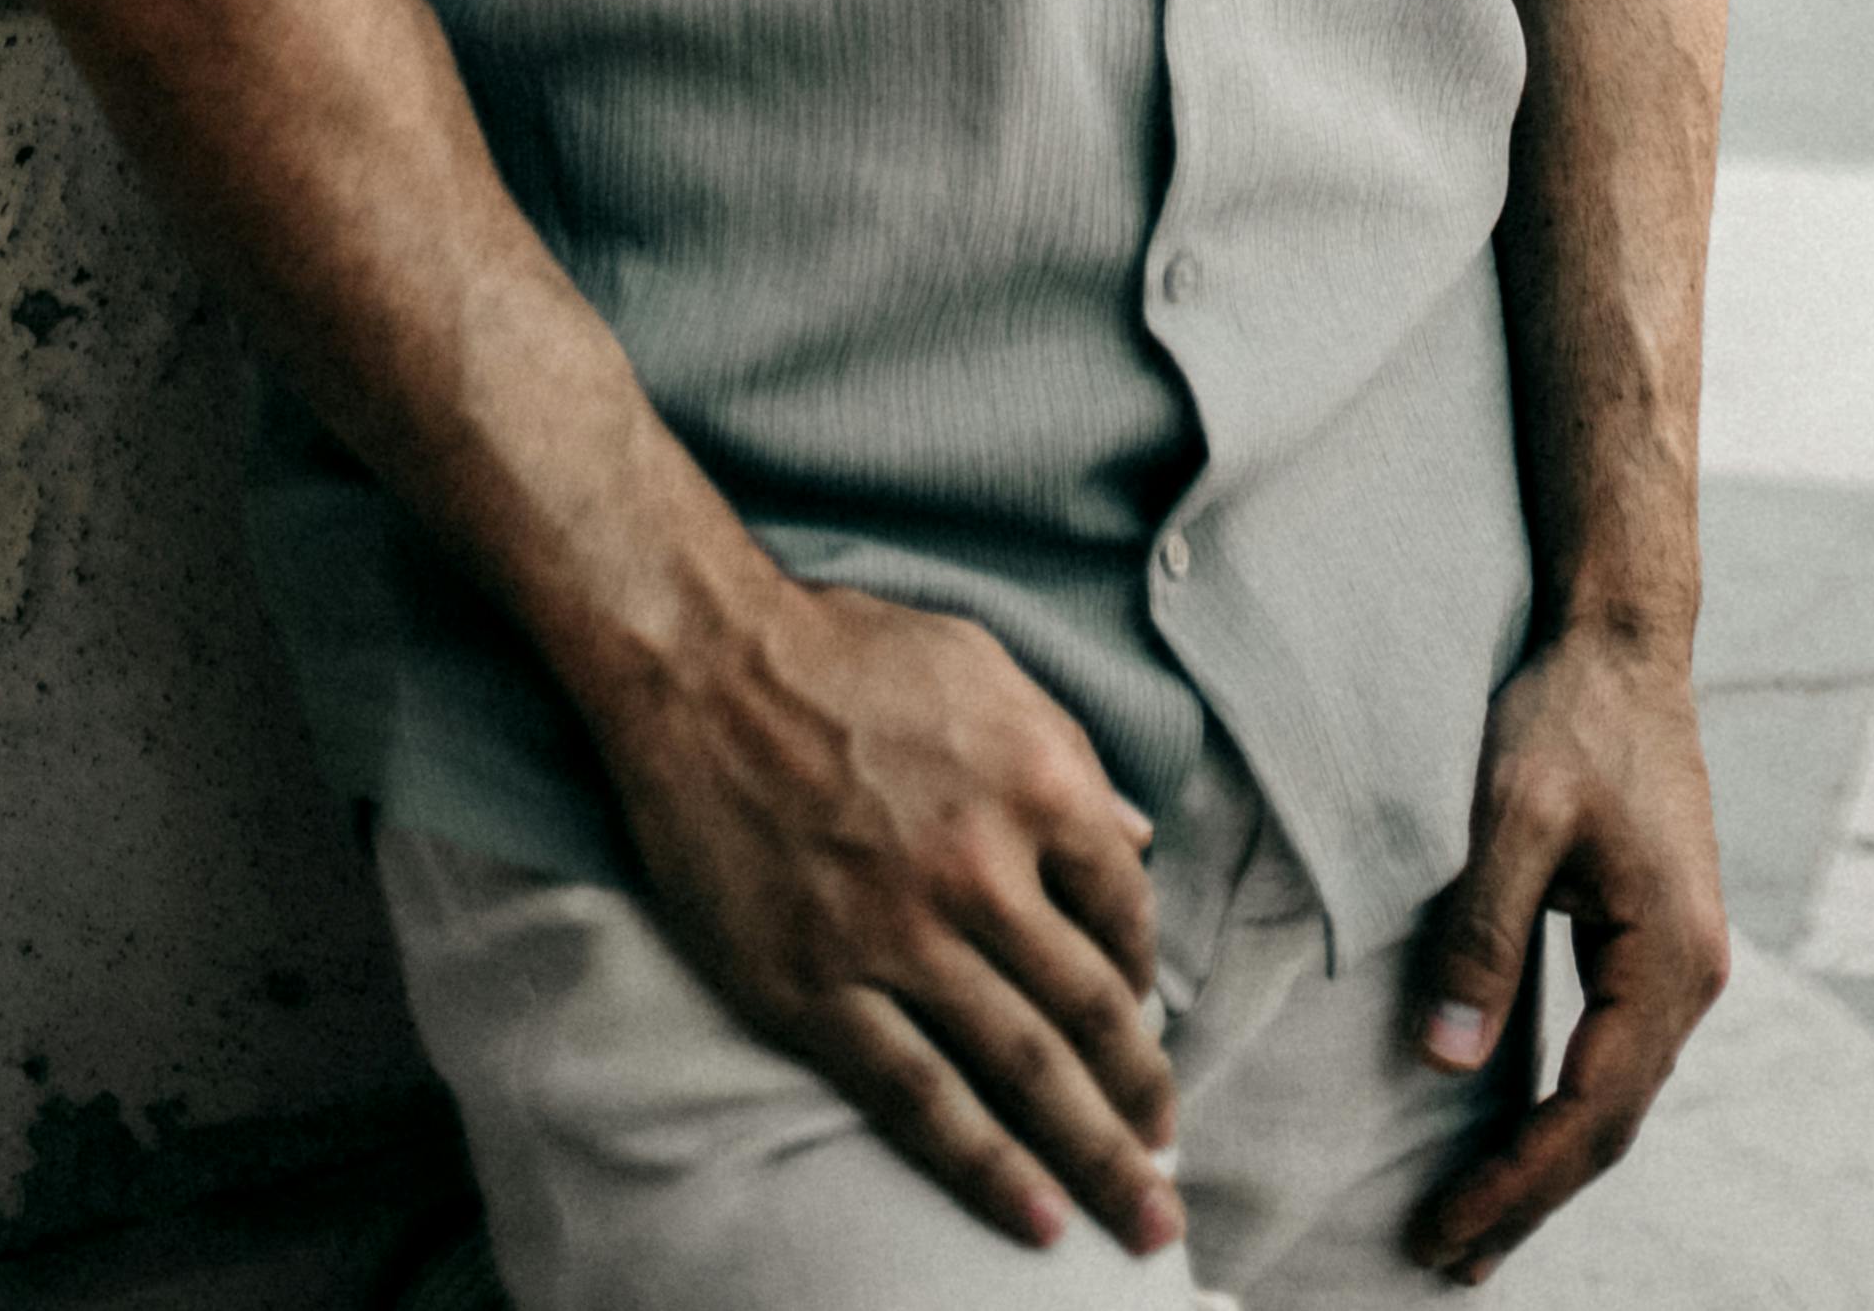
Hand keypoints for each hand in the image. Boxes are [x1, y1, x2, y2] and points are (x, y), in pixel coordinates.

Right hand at [594, 571, 1185, 1259]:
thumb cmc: (847, 652)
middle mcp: (984, 869)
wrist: (702, 662)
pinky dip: (985, 1168)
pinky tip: (1036, 1215)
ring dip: (1093, 1155)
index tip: (1144, 1024)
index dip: (1147, 977)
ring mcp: (900, 937)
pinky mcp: (818, 989)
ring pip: (1023, 1072)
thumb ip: (1067, 757)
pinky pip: (919, 1098)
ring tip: (1140, 1221)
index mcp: (1038, 782)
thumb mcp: (983, 668)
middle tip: (1171, 1173)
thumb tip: (1136, 836)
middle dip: (1143, 1102)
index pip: (1125, 910)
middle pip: (1092, 1013)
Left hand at [1403, 630, 1731, 1283]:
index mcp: (1670, 957)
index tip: (1440, 1231)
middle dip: (1529, 1197)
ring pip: (1616, 1096)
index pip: (1589, 1111)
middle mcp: (1691, 974)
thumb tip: (1445, 1061)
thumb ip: (1483, 937)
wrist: (1624, 638)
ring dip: (1546, 1163)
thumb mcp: (1512, 814)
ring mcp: (1680, 959)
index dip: (1514, 1182)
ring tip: (1473, 1224)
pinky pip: (1614, 1054)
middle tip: (1444, 1257)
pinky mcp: (1655, 940)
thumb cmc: (1569, 714)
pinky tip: (1519, 1131)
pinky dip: (1564, 1107)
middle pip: (1610, 1124)